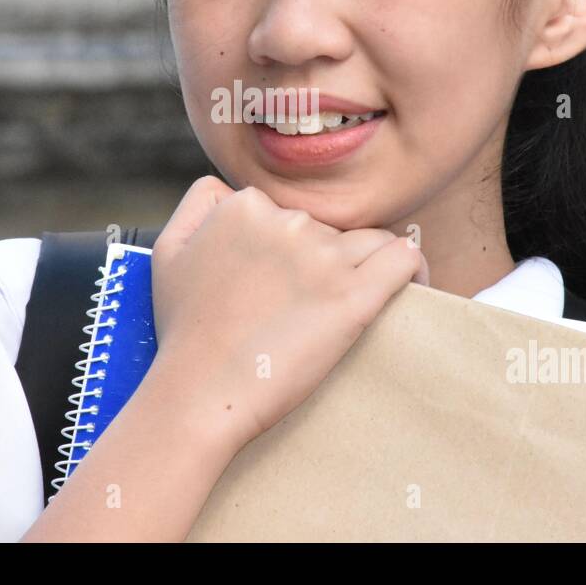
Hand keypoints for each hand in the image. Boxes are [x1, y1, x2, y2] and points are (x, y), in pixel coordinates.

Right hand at [148, 175, 428, 451]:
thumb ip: (200, 204)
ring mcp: (323, 258)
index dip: (286, 245)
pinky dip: (415, 265)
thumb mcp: (168, 250)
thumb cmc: (185, 331)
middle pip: (325, 226)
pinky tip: (417, 279)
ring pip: (367, 239)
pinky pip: (402, 259)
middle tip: (306, 304)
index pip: (286, 210)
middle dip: (321, 257)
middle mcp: (286, 222)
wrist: (199, 392)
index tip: (285, 277)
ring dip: (367, 263)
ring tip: (363, 293)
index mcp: (244, 206)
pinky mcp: (353, 297)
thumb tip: (233, 192)